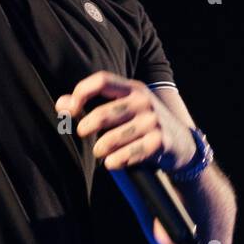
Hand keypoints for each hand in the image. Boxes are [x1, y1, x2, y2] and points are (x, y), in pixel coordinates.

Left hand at [54, 71, 195, 171]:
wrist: (183, 143)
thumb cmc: (144, 123)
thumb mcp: (124, 107)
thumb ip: (92, 103)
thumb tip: (61, 103)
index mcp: (133, 88)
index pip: (102, 80)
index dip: (82, 92)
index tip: (71, 109)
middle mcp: (143, 101)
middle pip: (103, 112)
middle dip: (87, 125)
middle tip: (82, 133)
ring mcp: (153, 121)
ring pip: (114, 137)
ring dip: (101, 148)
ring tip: (100, 151)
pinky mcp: (159, 142)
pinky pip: (129, 154)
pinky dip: (116, 161)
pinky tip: (112, 163)